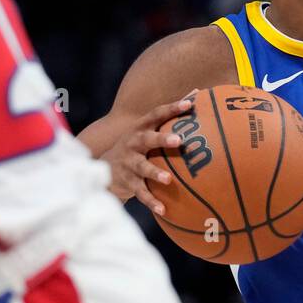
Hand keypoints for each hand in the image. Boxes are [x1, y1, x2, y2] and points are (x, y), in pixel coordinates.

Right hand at [102, 97, 194, 211]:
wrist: (105, 168)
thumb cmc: (137, 146)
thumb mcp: (147, 130)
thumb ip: (170, 116)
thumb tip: (198, 93)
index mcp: (141, 129)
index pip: (156, 114)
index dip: (172, 108)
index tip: (190, 103)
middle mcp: (133, 143)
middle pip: (147, 139)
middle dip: (162, 139)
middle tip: (179, 140)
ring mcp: (128, 163)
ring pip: (142, 167)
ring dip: (155, 173)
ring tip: (168, 180)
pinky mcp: (127, 182)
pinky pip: (140, 193)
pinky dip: (152, 201)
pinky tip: (164, 210)